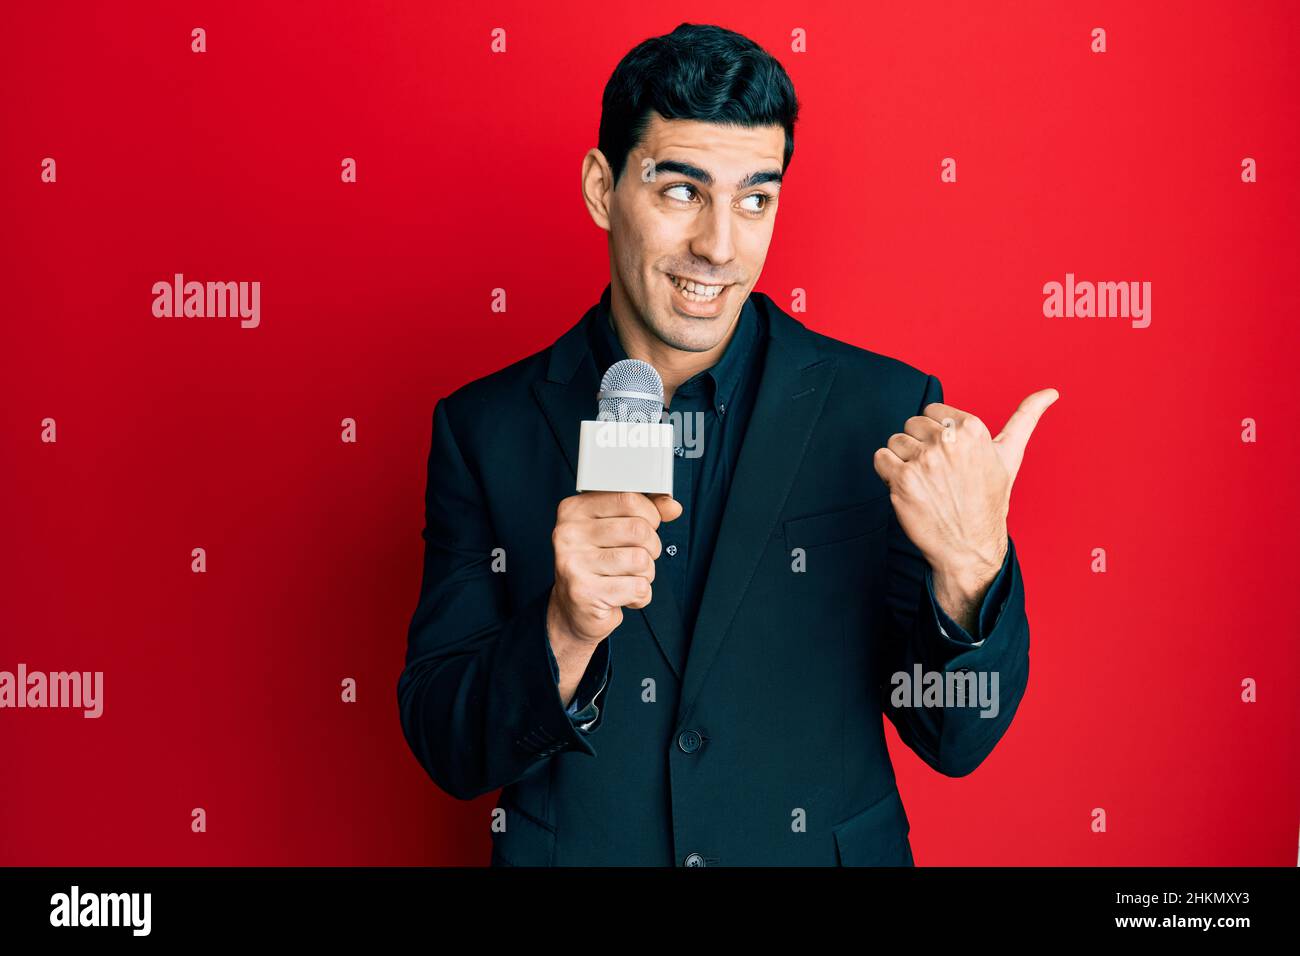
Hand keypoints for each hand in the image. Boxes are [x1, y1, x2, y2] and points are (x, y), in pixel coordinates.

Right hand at [548, 491, 682, 645]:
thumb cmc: (597, 566)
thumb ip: (645, 512)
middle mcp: (568, 534)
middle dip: (651, 547)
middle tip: (638, 559)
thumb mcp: (618, 530)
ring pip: (641, 560)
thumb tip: (672, 506)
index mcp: (574, 510)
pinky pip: (637, 588)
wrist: (573, 611)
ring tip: (628, 578)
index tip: (647, 527)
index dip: (651, 515)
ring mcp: (573, 563)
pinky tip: (623, 596)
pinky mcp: (584, 593)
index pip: (628, 499)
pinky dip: (640, 595)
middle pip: (639, 530)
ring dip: (646, 574)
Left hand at [872, 388, 1058, 591]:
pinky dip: (886, 472)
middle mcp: (949, 441)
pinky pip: (880, 458)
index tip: (949, 458)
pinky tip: (907, 488)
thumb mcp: (1010, 456)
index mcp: (973, 429)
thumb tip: (1051, 391)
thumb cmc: (989, 501)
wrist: (970, 548)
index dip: (936, 435)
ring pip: (894, 441)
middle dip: (919, 446)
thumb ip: (1025, 418)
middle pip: (911, 425)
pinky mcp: (902, 480)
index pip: (931, 411)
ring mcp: (924, 460)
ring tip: (924, 482)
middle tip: (937, 475)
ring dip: (902, 461)